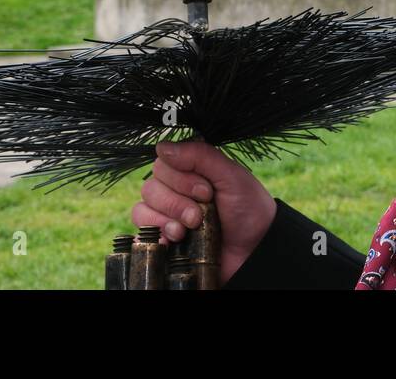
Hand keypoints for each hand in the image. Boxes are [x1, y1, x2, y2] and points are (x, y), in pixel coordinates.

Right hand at [132, 140, 276, 286]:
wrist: (254, 249)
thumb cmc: (247, 208)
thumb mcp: (231, 175)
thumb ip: (200, 156)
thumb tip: (162, 147)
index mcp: (190, 170)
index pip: (162, 164)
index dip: (181, 179)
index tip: (206, 191)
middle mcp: (174, 190)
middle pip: (150, 188)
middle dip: (177, 203)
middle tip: (201, 214)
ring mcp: (166, 215)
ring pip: (143, 209)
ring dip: (167, 220)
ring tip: (190, 230)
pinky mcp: (162, 239)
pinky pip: (141, 233)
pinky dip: (156, 235)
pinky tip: (175, 240)